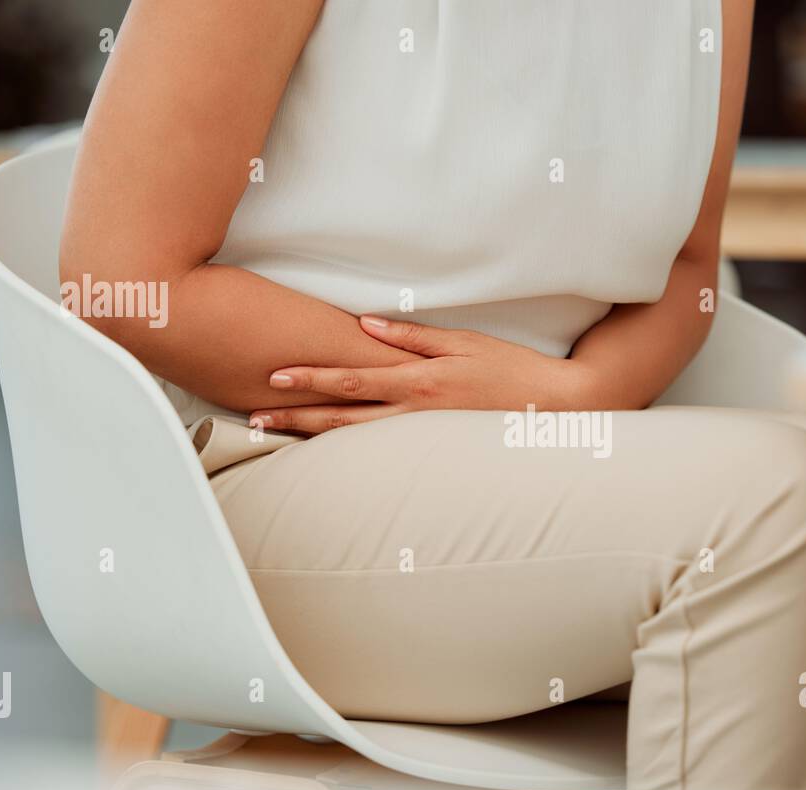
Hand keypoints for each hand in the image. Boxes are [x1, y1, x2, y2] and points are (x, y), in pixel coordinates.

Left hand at [249, 316, 596, 433]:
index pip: (352, 379)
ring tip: (276, 434)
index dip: (311, 378)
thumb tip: (365, 323)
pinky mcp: (431, 450)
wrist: (553, 409)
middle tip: (253, 419)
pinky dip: (347, 451)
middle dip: (295, 418)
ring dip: (312, 437)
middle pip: (342, 417)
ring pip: (356, 440)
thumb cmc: (512, 370)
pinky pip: (380, 450)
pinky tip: (324, 450)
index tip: (274, 375)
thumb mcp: (464, 342)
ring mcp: (421, 438)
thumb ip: (412, 336)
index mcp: (418, 382)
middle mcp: (412, 414)